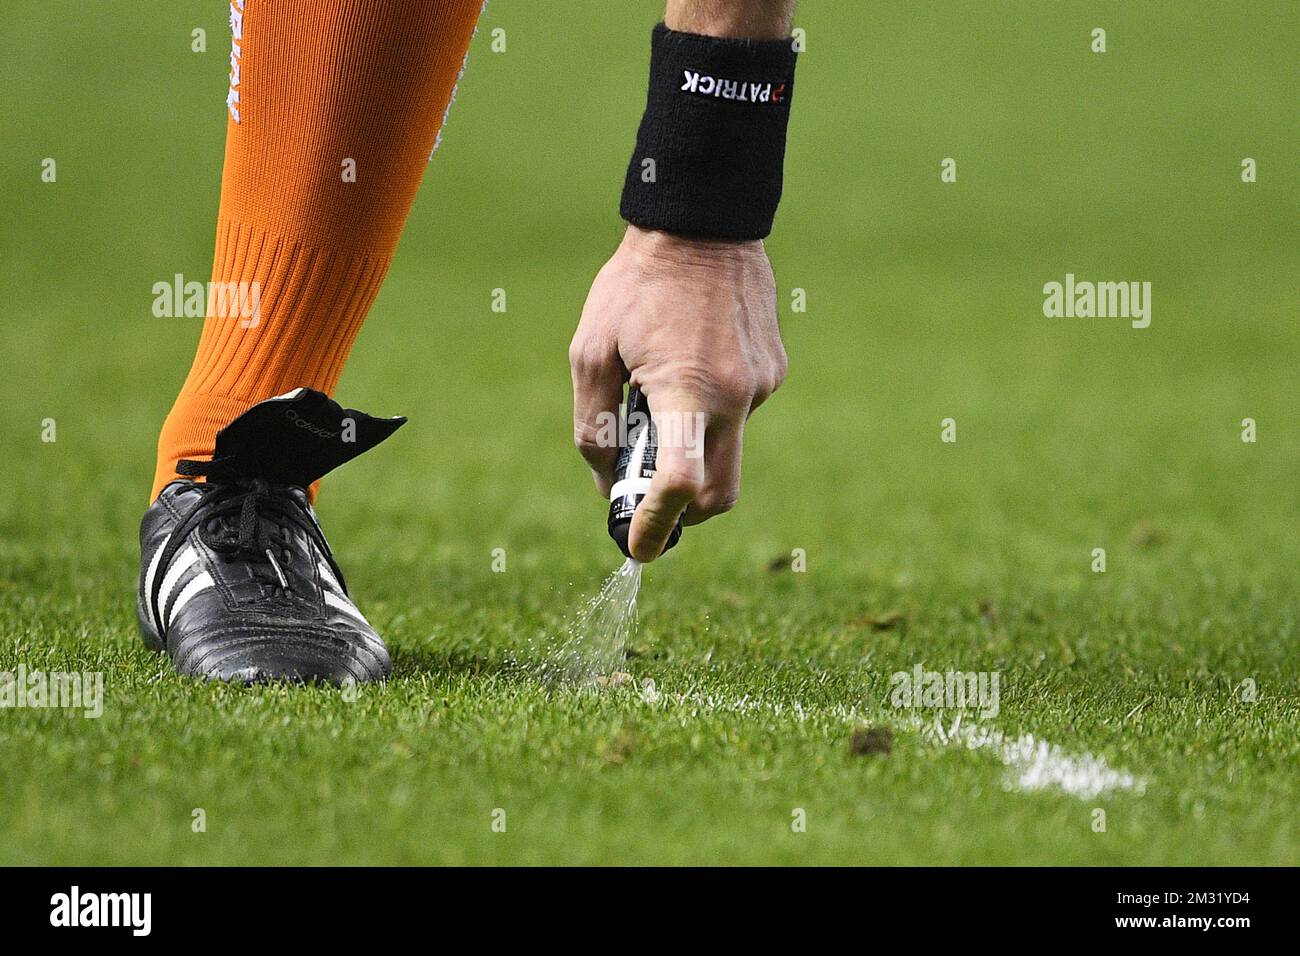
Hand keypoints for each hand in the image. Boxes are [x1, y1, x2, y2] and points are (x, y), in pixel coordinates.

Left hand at [569, 225, 786, 561]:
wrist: (704, 221)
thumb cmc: (637, 284)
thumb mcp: (590, 351)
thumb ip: (593, 426)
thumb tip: (607, 483)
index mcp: (689, 392)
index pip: (680, 485)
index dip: (657, 525)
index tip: (638, 546)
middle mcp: (738, 398)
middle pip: (718, 495)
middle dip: (682, 509)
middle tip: (644, 489)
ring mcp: (763, 386)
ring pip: (726, 450)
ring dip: (691, 444)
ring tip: (659, 385)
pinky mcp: (775, 371)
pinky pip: (740, 413)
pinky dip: (710, 411)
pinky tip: (689, 361)